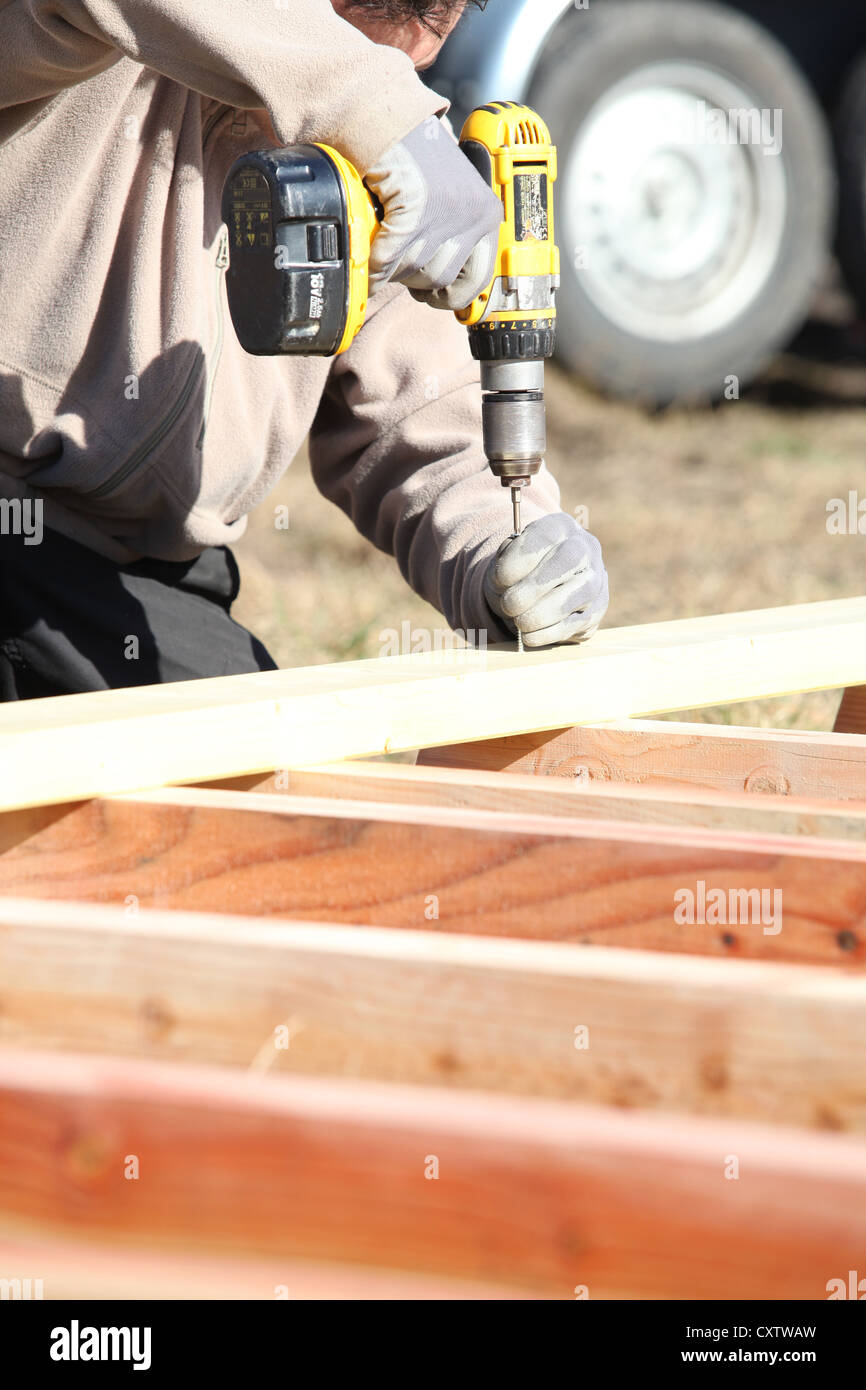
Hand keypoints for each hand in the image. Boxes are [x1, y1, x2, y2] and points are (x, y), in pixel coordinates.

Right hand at [365, 116, 501, 309]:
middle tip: (398, 264)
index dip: (452, 295)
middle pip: (439, 278)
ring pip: (414, 270)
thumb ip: (454, 236)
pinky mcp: (415, 204)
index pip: (478, 279)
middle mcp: (473, 213)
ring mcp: (446, 209)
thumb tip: (443, 286)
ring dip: (392, 269)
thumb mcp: (450, 199)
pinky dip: (375, 264)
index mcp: (487, 214)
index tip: (433, 297)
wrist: (387, 119)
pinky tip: (369, 260)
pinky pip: (390, 257)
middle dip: (413, 279)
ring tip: (384, 250)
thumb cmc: (416, 159)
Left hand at [483, 512, 608, 647]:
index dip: (521, 557)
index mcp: (561, 527)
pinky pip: (577, 622)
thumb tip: (507, 579)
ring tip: (518, 621)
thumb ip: (503, 564)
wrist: (534, 595)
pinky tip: (529, 635)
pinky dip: (548, 633)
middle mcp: (585, 548)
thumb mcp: (504, 561)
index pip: (546, 534)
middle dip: (535, 586)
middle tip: (509, 604)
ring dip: (542, 613)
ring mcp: (596, 580)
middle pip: (570, 559)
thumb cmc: (518, 572)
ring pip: (580, 593)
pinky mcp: (596, 611)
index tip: (500, 578)